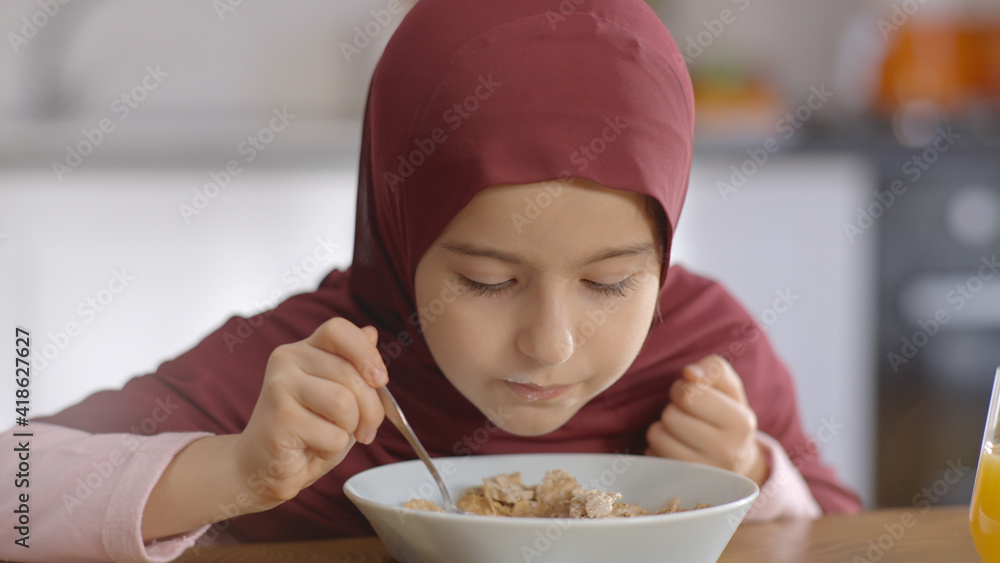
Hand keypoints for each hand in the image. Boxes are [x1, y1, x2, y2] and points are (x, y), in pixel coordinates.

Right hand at [233, 318, 388, 507]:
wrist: (264, 468)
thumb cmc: (307, 432)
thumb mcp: (339, 396)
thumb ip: (353, 366)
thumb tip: (371, 332)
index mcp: (303, 349)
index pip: (338, 330)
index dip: (366, 353)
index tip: (380, 380)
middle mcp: (287, 360)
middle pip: (350, 374)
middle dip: (372, 409)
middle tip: (365, 430)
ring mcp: (279, 386)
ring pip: (344, 402)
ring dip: (351, 428)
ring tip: (334, 436)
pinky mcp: (280, 419)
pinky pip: (333, 434)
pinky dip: (333, 448)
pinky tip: (313, 448)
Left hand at [645, 355, 768, 484]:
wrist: (738, 467)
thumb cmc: (728, 419)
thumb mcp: (730, 390)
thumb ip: (714, 369)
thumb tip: (690, 373)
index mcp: (742, 422)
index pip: (689, 392)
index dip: (683, 388)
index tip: (693, 396)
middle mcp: (728, 452)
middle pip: (671, 415)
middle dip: (674, 409)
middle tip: (687, 416)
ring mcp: (705, 475)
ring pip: (657, 436)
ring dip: (663, 429)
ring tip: (681, 433)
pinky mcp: (684, 486)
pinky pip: (652, 456)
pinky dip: (657, 449)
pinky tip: (676, 451)